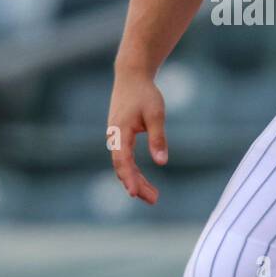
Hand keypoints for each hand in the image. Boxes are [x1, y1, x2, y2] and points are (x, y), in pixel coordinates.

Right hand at [106, 69, 167, 204]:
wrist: (131, 76)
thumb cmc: (144, 93)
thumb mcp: (156, 114)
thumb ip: (158, 138)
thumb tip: (161, 163)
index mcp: (120, 132)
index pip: (123, 161)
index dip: (129, 178)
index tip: (134, 193)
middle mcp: (114, 138)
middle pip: (122, 168)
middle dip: (137, 185)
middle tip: (154, 200)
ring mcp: (115, 138)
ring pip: (123, 166)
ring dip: (136, 181)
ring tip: (153, 196)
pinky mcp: (120, 137)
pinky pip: (125, 159)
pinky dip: (133, 172)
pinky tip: (143, 181)